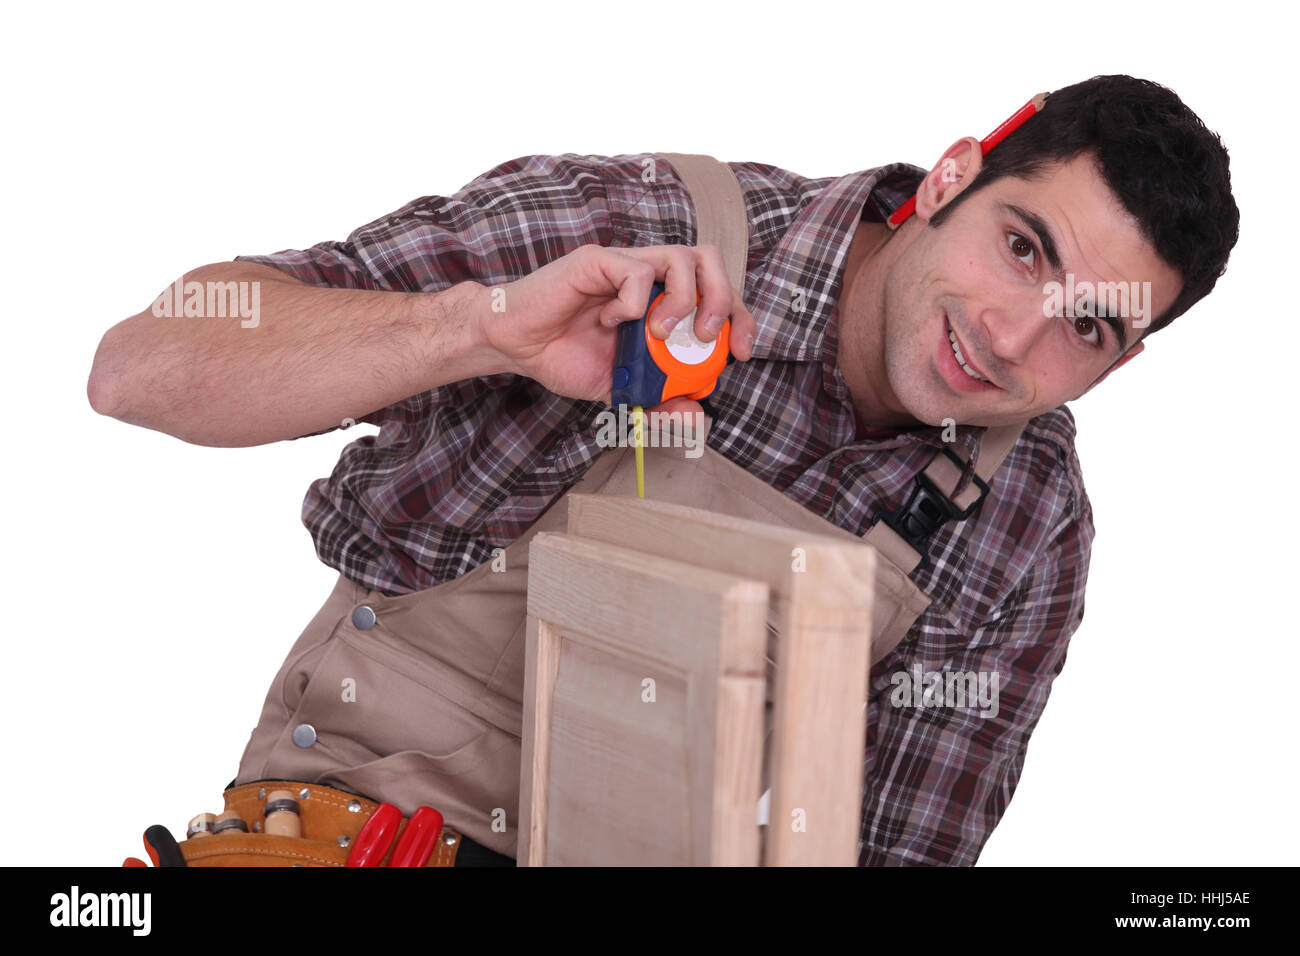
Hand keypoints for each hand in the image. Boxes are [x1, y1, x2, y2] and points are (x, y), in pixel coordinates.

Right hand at [473, 243, 756, 411]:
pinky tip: (613, 323)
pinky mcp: (596, 261)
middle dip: (724, 300)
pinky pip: (634, 271)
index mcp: (662, 299)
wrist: (514, 346)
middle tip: (709, 338)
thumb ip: (657, 401)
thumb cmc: (564, 357)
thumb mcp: (620, 389)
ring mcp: (623, 264)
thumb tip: (697, 414)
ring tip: (662, 333)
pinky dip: (635, 302)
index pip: (718, 291)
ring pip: (681, 257)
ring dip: (685, 299)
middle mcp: (648, 275)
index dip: (741, 317)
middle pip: (710, 261)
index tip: (741, 353)